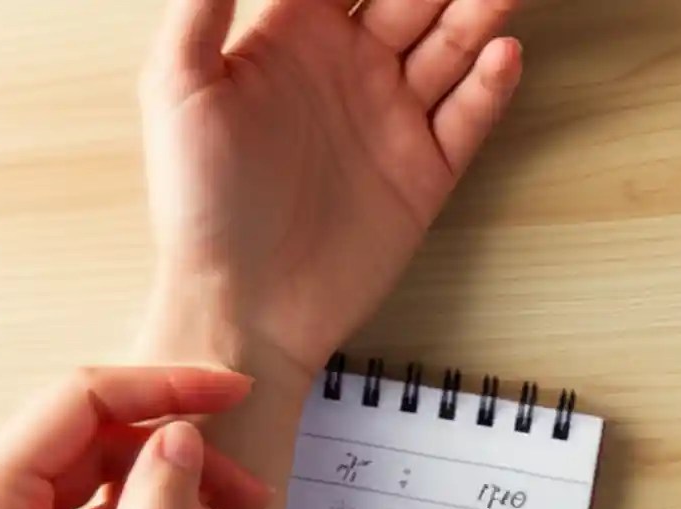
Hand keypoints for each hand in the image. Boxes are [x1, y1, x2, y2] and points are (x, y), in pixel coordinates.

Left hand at [140, 0, 522, 378]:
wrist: (242, 306)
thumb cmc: (199, 204)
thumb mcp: (178, 91)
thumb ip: (201, 9)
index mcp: (292, 41)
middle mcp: (347, 71)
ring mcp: (388, 120)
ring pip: (449, 45)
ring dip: (478, 10)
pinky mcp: (421, 174)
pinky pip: (469, 118)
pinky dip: (491, 84)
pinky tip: (502, 53)